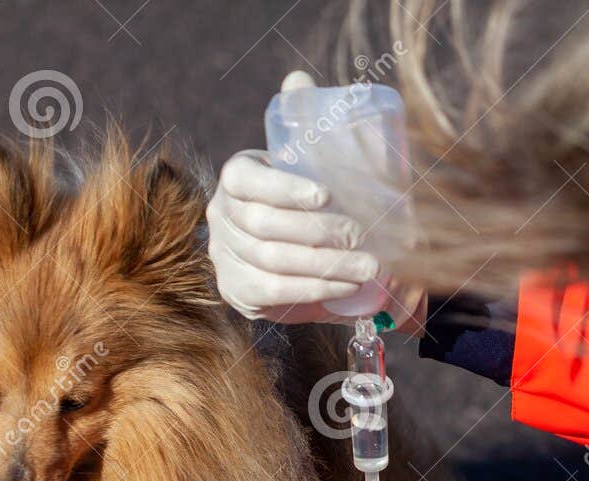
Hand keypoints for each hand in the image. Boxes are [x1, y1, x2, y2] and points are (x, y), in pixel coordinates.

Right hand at [206, 71, 425, 329]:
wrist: (280, 247)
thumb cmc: (301, 192)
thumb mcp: (298, 156)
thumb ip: (298, 118)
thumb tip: (298, 78)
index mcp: (236, 176)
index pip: (248, 181)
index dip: (284, 188)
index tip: (326, 194)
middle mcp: (221, 216)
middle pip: (265, 226)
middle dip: (317, 233)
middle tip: (360, 235)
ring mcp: (224, 256)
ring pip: (272, 262)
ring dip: (325, 267)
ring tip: (367, 266)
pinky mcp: (237, 291)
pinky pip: (273, 293)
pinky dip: (314, 290)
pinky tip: (346, 286)